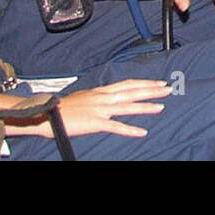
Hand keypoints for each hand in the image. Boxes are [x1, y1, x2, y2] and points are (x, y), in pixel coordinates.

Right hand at [55, 80, 171, 137]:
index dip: (144, 83)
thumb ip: (98, 97)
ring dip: (146, 106)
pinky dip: (130, 129)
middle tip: (168, 89)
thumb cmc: (63, 107)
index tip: (158, 82)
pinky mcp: (95, 122)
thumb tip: (107, 97)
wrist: (47, 112)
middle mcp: (103, 97)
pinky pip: (116, 127)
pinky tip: (142, 132)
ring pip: (128, 106)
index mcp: (101, 91)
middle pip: (132, 91)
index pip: (128, 84)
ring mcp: (100, 109)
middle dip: (151, 90)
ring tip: (161, 106)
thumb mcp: (84, 97)